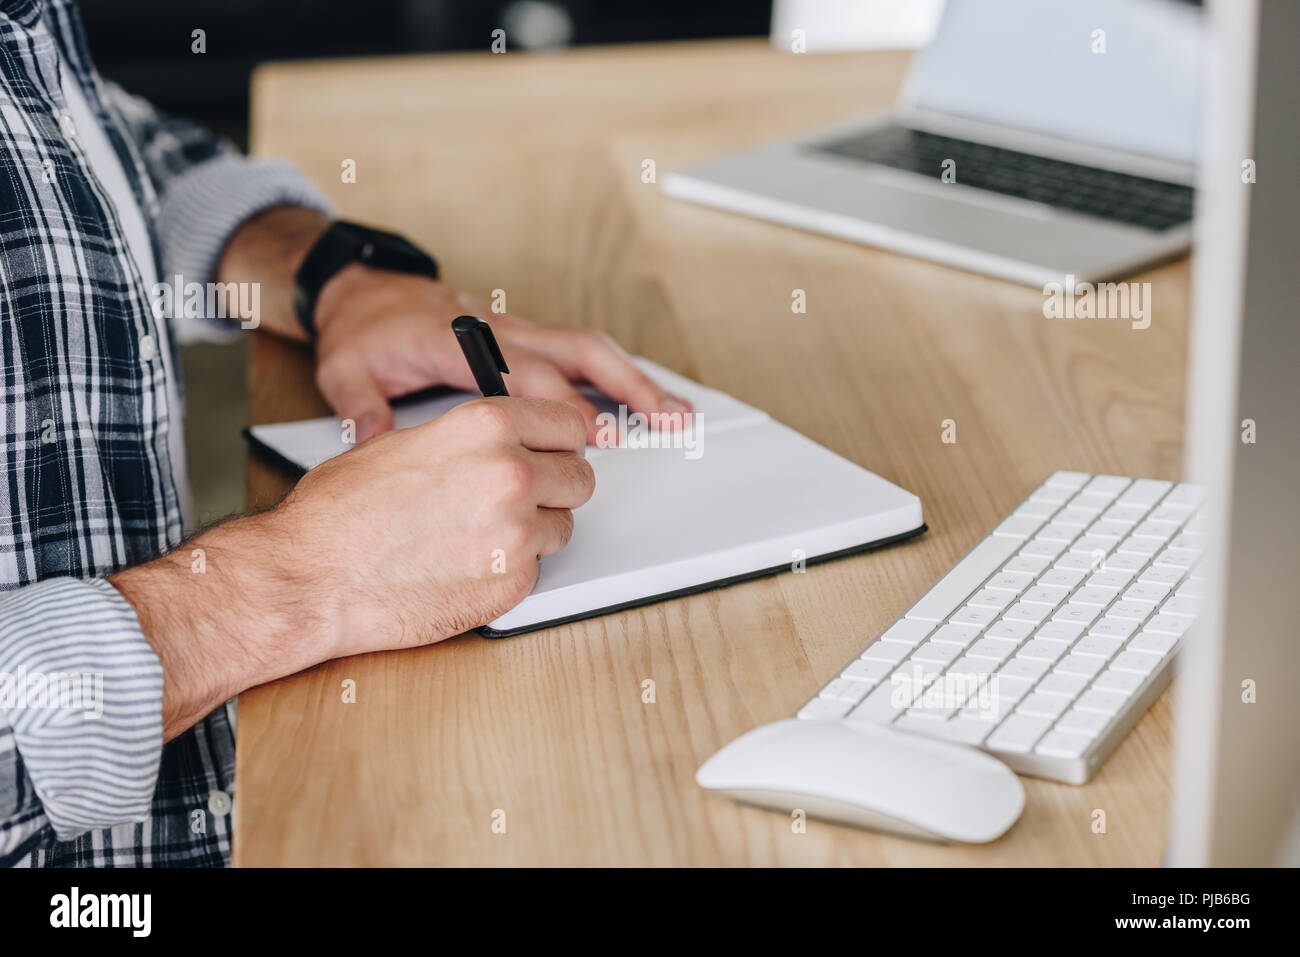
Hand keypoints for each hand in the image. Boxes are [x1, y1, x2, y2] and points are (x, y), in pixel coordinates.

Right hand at [112, 397, 593, 738]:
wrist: (312, 579)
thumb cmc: (340, 513)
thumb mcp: (406, 442)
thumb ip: (471, 439)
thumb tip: (505, 441)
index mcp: (486, 426)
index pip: (566, 422)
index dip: (556, 439)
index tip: (551, 449)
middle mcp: (511, 474)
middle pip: (579, 476)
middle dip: (554, 486)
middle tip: (520, 497)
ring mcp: (517, 533)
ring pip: (563, 526)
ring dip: (535, 530)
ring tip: (480, 534)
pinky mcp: (512, 583)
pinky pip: (536, 569)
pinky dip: (510, 569)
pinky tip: (467, 565)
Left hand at [312, 264, 691, 442]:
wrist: (364, 288)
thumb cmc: (363, 330)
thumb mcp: (346, 369)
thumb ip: (361, 408)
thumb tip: (374, 444)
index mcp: (459, 340)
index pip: (524, 372)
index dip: (563, 406)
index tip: (595, 439)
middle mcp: (499, 330)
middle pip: (577, 352)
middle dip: (626, 388)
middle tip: (663, 422)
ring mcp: (517, 331)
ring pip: (589, 348)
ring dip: (635, 380)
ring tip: (675, 414)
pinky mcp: (524, 336)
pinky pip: (580, 351)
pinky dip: (617, 374)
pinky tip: (644, 398)